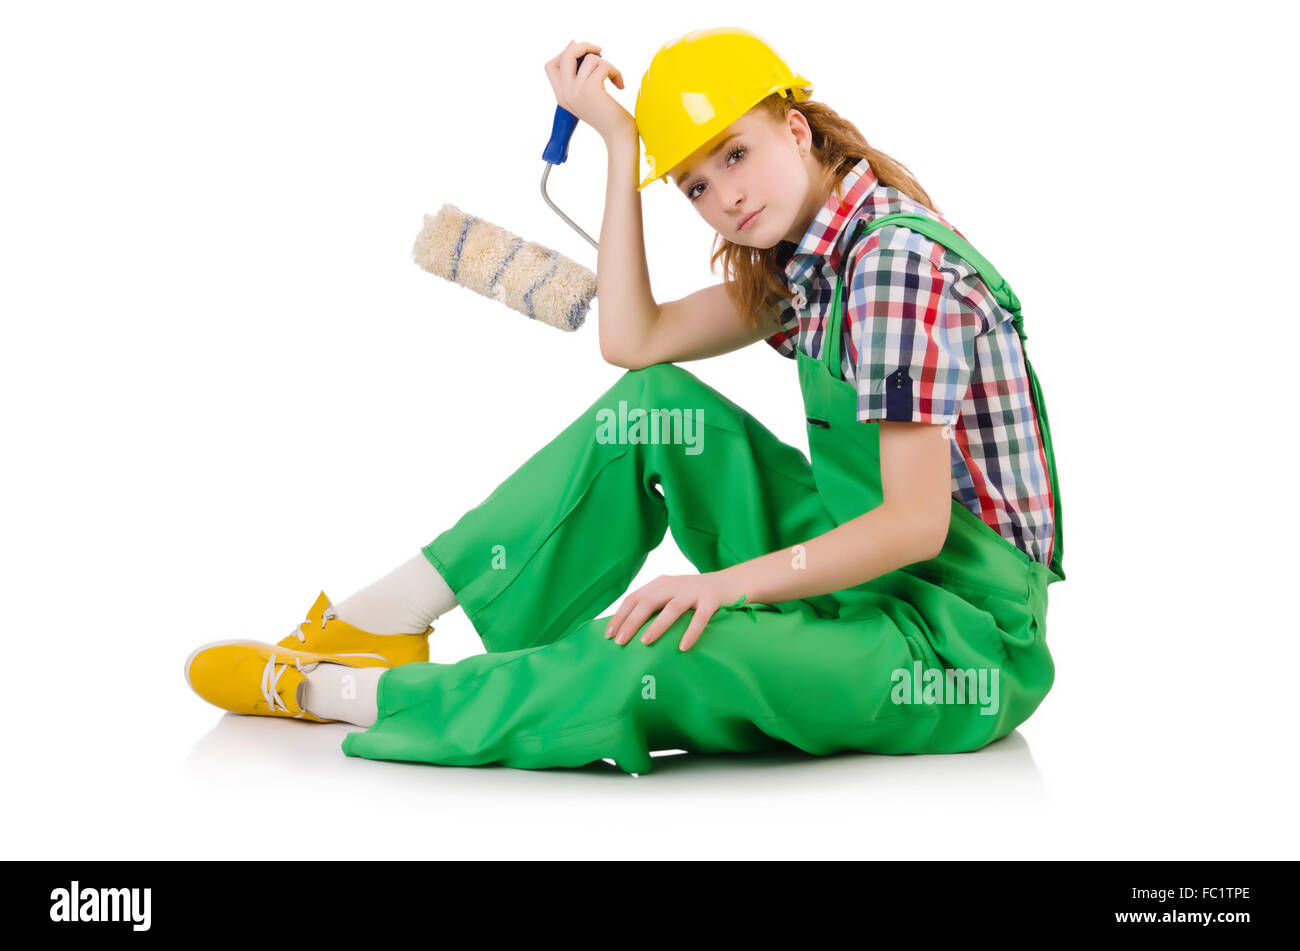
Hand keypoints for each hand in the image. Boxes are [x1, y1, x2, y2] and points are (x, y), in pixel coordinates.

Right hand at [544, 40, 634, 142]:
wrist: (618, 136)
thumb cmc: (608, 116)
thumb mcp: (588, 94)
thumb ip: (579, 74)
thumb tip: (573, 43)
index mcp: (561, 96)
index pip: (551, 65)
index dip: (565, 54)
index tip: (583, 55)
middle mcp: (564, 93)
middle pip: (565, 54)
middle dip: (584, 46)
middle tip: (599, 51)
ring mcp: (575, 91)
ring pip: (589, 59)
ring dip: (607, 64)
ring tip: (614, 77)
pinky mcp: (590, 89)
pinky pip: (602, 65)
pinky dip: (615, 71)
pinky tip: (620, 85)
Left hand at [604, 572, 740, 651]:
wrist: (732, 582)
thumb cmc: (695, 596)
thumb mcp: (672, 595)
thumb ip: (654, 606)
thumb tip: (628, 632)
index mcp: (660, 583)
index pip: (634, 598)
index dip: (620, 615)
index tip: (608, 635)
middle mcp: (674, 585)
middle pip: (648, 601)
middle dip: (631, 621)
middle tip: (620, 642)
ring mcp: (694, 591)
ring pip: (672, 608)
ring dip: (657, 625)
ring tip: (645, 642)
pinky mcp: (712, 600)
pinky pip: (701, 617)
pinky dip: (691, 632)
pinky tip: (683, 647)